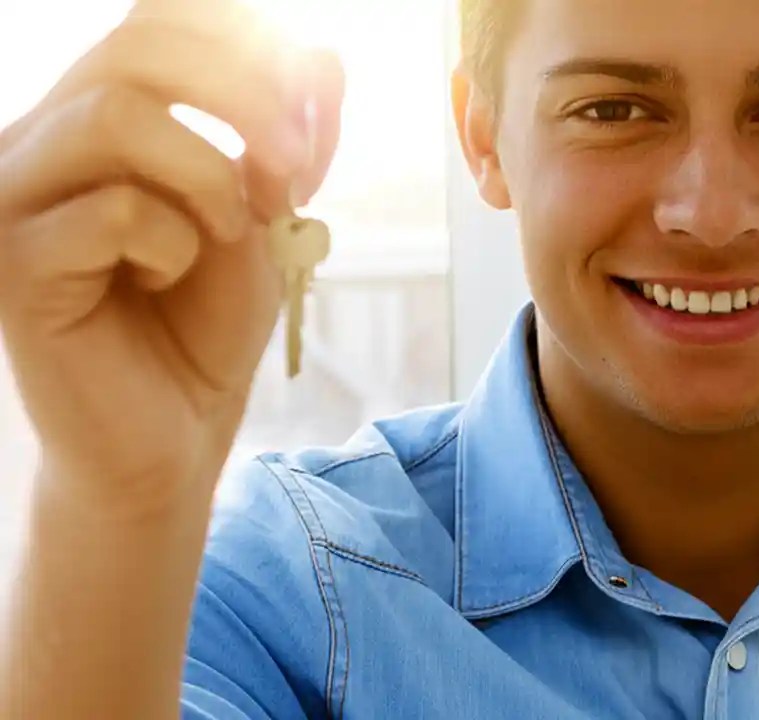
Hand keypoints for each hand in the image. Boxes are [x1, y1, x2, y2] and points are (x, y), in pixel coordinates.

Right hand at [0, 0, 344, 513]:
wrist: (173, 434)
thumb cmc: (208, 322)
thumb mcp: (266, 216)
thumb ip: (286, 136)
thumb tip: (323, 51)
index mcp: (96, 112)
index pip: (157, 20)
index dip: (247, 46)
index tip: (314, 117)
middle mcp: (40, 137)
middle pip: (136, 46)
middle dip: (245, 96)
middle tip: (298, 168)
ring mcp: (12, 195)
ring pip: (115, 116)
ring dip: (208, 177)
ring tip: (224, 235)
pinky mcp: (11, 261)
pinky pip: (115, 210)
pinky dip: (173, 244)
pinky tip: (160, 281)